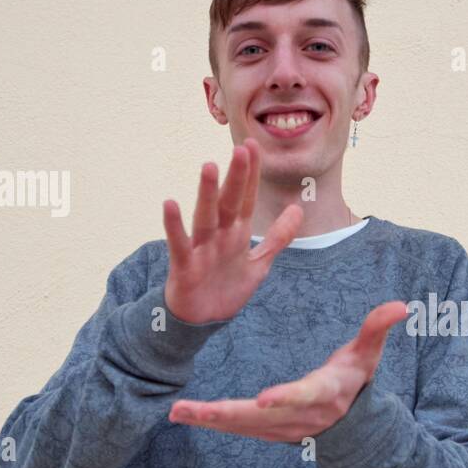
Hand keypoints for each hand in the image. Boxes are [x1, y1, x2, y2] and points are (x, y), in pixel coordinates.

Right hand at [162, 140, 302, 323]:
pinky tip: (170, 204)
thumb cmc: (226, 288)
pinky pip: (178, 243)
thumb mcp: (259, 262)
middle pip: (229, 202)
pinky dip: (174, 226)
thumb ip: (278, 237)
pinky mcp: (184, 266)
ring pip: (205, 217)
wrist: (201, 321)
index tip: (254, 146)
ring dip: (207, 194)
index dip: (251, 175)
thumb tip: (298, 209)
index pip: (246, 199)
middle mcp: (218, 236)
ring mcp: (200, 249)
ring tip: (209, 167)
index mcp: (235, 234)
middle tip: (242, 148)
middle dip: (236, 178)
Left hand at [168, 301, 409, 441]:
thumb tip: (401, 305)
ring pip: (242, 425)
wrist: (351, 423)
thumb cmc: (356, 379)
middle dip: (225, 414)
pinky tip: (183, 415)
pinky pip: (236, 427)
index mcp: (324, 393)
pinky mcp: (268, 430)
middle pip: (260, 417)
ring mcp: (282, 427)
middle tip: (192, 409)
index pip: (304, 395)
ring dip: (209, 419)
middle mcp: (300, 415)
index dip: (285, 398)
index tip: (262, 399)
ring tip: (178, 412)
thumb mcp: (368, 353)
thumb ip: (377, 328)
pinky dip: (210, 421)